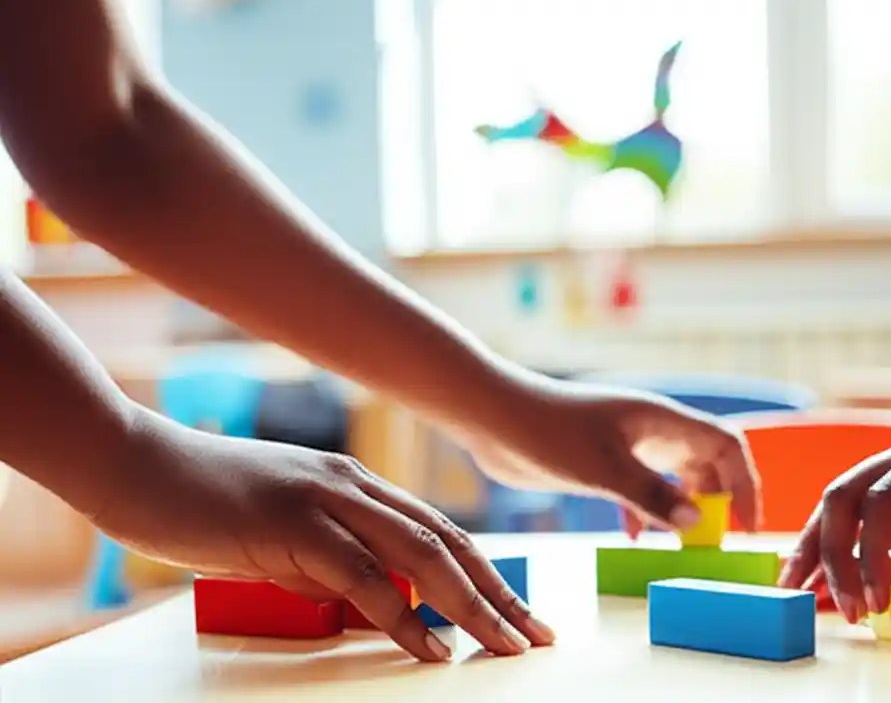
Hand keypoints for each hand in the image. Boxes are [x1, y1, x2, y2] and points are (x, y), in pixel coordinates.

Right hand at [87, 406, 554, 661]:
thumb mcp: (279, 538)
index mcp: (355, 485)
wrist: (133, 464)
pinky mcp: (293, 521)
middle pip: (448, 542)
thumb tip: (366, 603)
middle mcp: (353, 485)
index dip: (485, 573)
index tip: (517, 612)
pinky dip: (403, 614)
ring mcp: (325, 498)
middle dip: (498, 593)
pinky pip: (363, 573)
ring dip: (469, 606)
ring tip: (504, 647)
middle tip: (535, 636)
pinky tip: (431, 645)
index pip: (440, 532)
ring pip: (421, 555)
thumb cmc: (200, 503)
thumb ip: (325, 564)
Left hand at [460, 377, 760, 537]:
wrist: (493, 416)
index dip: (745, 483)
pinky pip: (640, 487)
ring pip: (673, 476)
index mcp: (662, 420)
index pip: (726, 445)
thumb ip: (650, 495)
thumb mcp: (603, 469)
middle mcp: (651, 430)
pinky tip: (636, 535)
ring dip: (683, 508)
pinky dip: (646, 511)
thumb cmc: (547, 431)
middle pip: (705, 462)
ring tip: (686, 544)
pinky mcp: (602, 462)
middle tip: (716, 541)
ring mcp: (627, 445)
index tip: (746, 524)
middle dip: (718, 501)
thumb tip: (695, 523)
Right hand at [778, 369, 890, 622]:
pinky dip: (835, 532)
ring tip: (796, 589)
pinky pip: (858, 499)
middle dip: (829, 556)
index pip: (882, 504)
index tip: (875, 601)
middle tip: (843, 612)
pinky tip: (828, 564)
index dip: (869, 556)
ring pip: (839, 496)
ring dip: (816, 542)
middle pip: (842, 498)